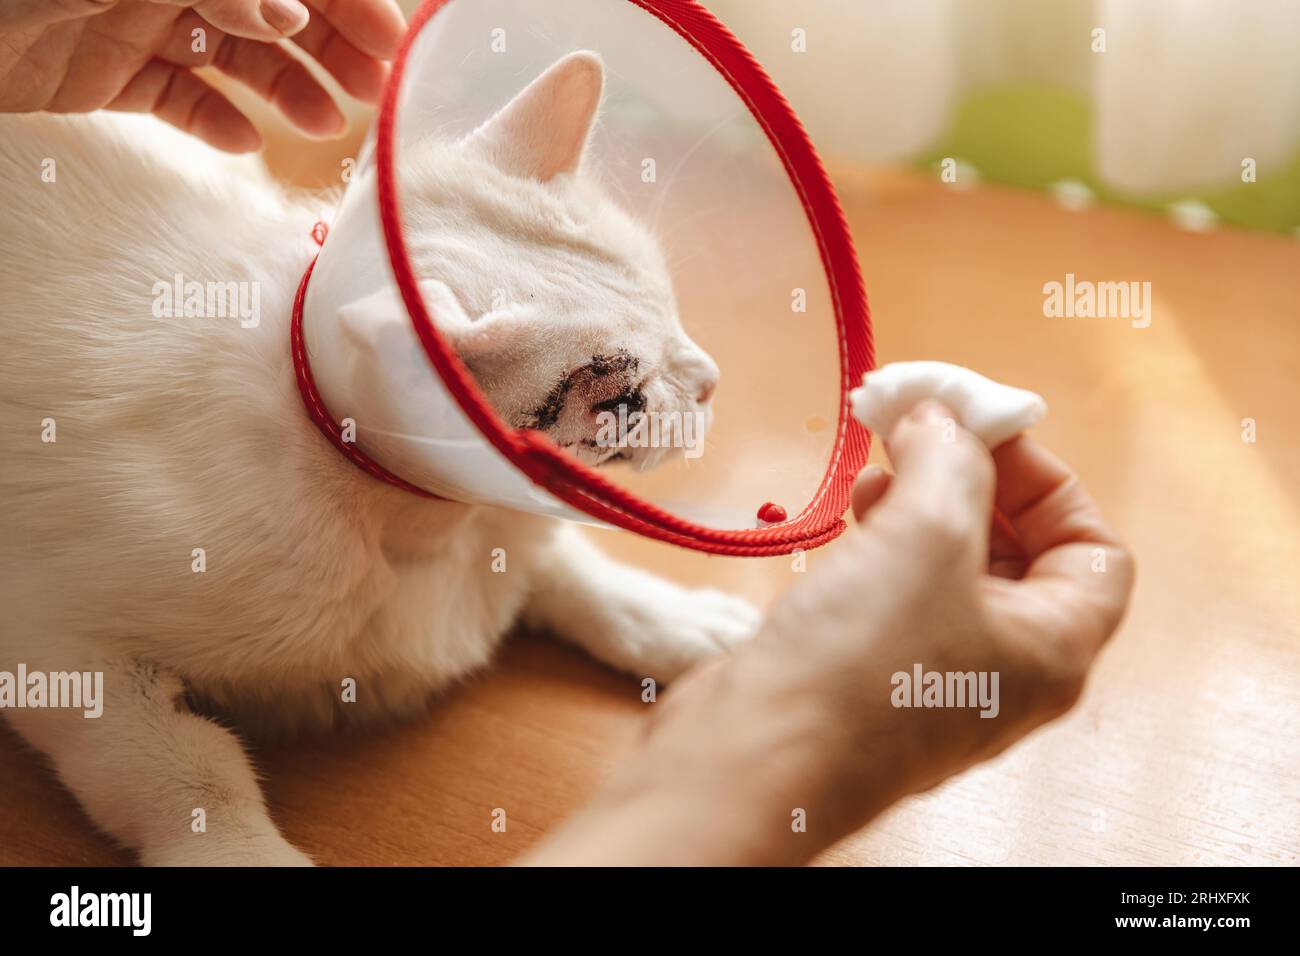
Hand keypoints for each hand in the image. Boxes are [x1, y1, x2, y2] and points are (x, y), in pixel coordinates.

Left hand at [0, 0, 405, 150]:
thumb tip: (287, 16)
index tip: (395, 37)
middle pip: (272, 7)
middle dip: (330, 42)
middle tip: (377, 89)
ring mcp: (134, 19)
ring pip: (234, 55)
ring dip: (286, 88)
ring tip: (323, 124)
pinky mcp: (105, 72)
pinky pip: (178, 97)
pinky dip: (214, 121)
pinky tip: (245, 142)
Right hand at [524, 401, 1133, 864]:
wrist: (754, 758)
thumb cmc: (861, 666)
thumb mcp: (927, 532)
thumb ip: (951, 458)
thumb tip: (942, 417)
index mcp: (1054, 649)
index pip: (1094, 549)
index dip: (1047, 481)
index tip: (983, 433)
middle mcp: (1005, 672)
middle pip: (1020, 554)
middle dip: (975, 484)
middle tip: (925, 435)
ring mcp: (936, 682)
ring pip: (952, 572)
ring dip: (923, 507)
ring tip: (877, 473)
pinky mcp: (873, 679)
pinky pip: (900, 596)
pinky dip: (884, 544)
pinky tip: (849, 518)